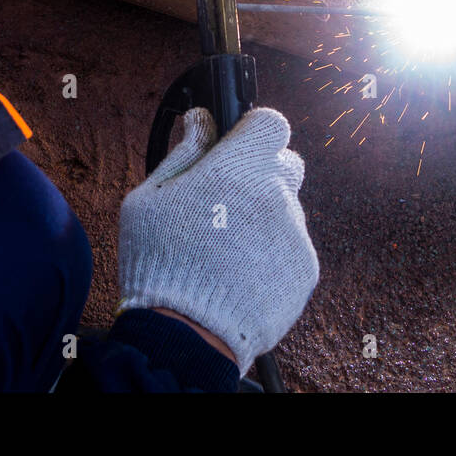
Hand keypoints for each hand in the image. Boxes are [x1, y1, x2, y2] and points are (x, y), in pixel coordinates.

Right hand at [118, 107, 318, 374]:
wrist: (187, 335)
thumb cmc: (159, 261)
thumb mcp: (150, 199)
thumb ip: (183, 154)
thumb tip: (201, 120)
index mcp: (238, 169)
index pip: (270, 123)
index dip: (253, 131)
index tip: (237, 144)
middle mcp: (276, 194)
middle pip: (285, 165)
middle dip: (261, 174)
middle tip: (228, 201)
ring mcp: (295, 233)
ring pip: (287, 209)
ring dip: (265, 218)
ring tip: (227, 250)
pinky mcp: (305, 269)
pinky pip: (292, 247)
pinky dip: (272, 254)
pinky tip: (241, 273)